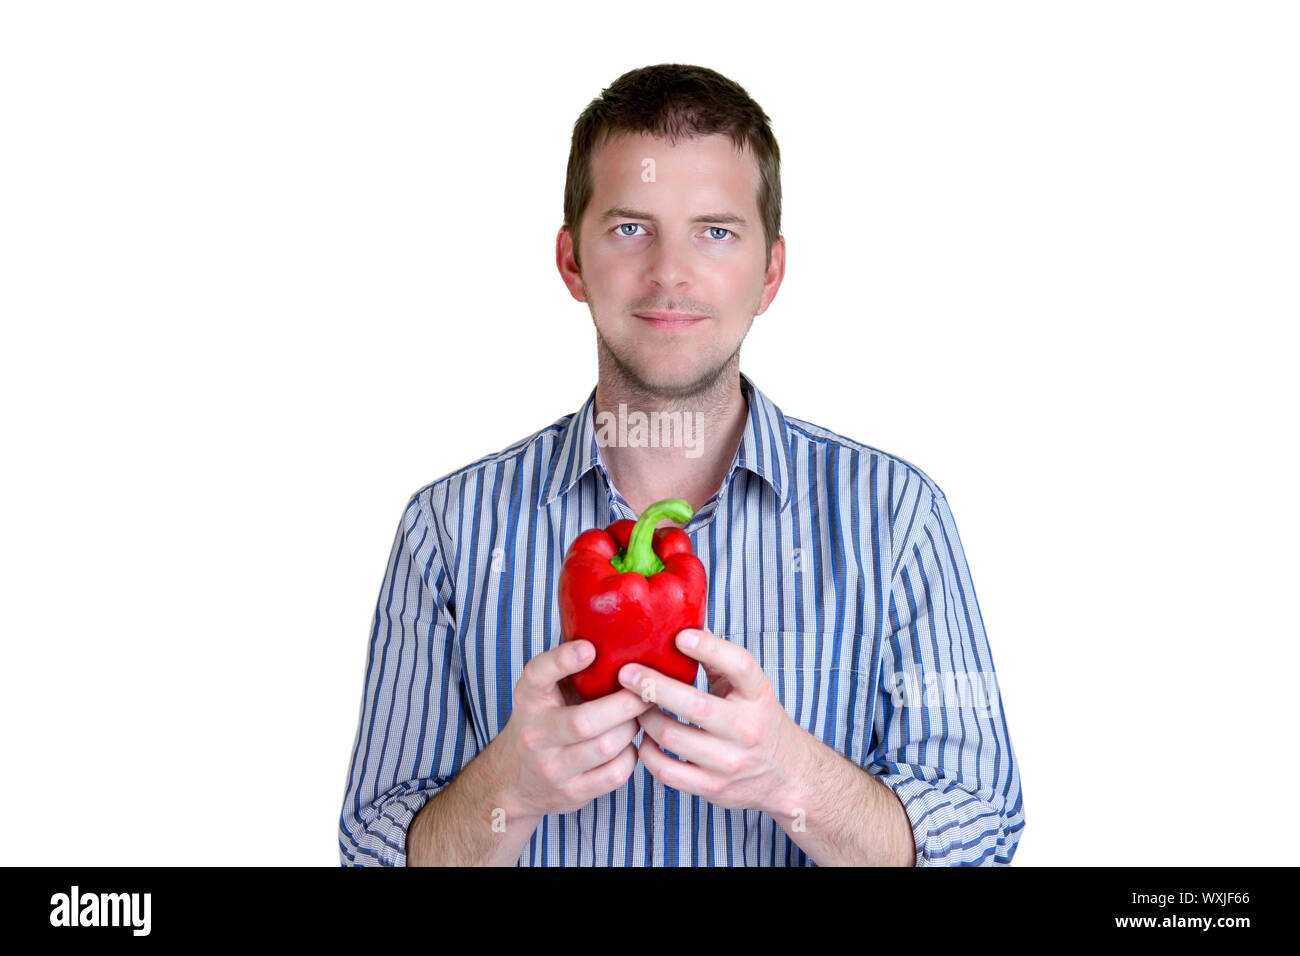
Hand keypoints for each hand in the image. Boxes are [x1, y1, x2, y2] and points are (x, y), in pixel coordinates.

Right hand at [494, 639, 655, 817]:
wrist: (513, 780)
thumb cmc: (542, 721)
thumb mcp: (542, 691)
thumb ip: (566, 665)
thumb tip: (612, 626)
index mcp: (528, 698)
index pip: (538, 675)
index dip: (563, 660)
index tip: (590, 648)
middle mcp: (535, 733)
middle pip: (586, 720)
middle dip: (626, 703)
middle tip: (648, 689)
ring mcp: (553, 768)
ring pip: (607, 746)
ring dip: (632, 728)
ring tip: (642, 715)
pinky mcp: (572, 792)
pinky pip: (615, 773)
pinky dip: (631, 755)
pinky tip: (631, 743)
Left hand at [620, 627, 806, 814]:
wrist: (786, 774)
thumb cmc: (757, 720)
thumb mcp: (749, 688)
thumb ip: (718, 659)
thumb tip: (680, 624)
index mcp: (758, 695)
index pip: (740, 666)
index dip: (710, 648)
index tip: (681, 636)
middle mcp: (747, 728)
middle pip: (695, 705)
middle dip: (653, 686)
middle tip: (626, 673)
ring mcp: (729, 762)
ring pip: (672, 736)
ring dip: (644, 718)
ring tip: (633, 706)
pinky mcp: (712, 787)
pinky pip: (666, 770)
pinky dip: (647, 752)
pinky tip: (644, 738)